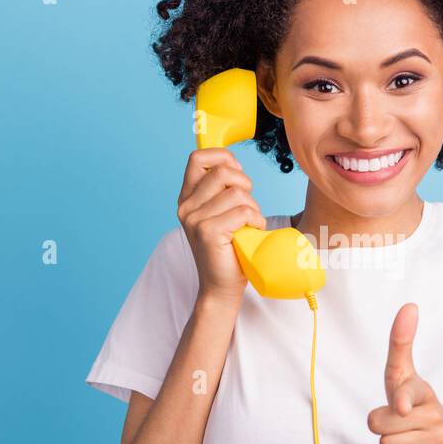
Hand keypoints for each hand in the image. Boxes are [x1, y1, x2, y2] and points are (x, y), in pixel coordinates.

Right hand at [177, 147, 266, 304]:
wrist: (220, 286)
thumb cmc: (228, 248)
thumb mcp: (220, 213)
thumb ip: (221, 190)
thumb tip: (232, 163)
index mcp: (187, 198)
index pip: (198, 157)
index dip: (223, 158)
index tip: (237, 175)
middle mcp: (186, 206)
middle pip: (223, 171)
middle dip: (245, 184)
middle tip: (247, 206)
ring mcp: (194, 219)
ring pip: (237, 193)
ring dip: (253, 207)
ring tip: (250, 223)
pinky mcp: (207, 232)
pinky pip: (242, 212)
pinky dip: (256, 220)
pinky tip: (252, 232)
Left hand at [367, 303, 442, 443]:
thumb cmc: (416, 405)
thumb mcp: (404, 377)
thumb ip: (401, 344)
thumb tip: (410, 305)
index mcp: (420, 389)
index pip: (405, 389)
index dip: (402, 399)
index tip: (402, 406)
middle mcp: (433, 411)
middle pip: (378, 425)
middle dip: (382, 427)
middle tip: (400, 423)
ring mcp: (440, 436)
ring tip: (409, 438)